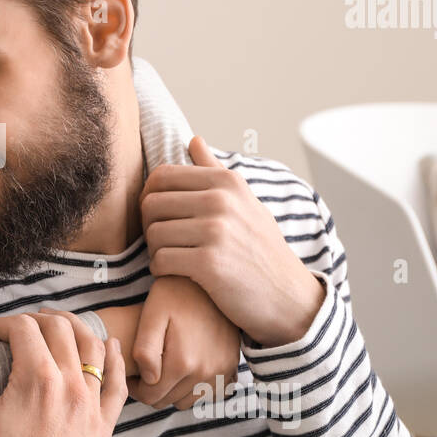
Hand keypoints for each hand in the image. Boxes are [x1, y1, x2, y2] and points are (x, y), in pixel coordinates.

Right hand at [0, 309, 126, 436]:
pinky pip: (118, 384)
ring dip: (73, 328)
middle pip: (60, 328)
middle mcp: (71, 388)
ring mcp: (92, 409)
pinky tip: (108, 347)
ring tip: (53, 327)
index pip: (23, 327)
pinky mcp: (102, 430)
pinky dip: (114, 359)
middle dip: (34, 319)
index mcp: (36, 382)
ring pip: (93, 346)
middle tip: (14, 331)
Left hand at [128, 275, 239, 409]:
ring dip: (173, 390)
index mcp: (183, 362)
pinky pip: (208, 393)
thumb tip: (149, 379)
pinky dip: (194, 387)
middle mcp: (205, 372)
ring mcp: (221, 371)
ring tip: (163, 367)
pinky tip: (184, 367)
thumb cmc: (175, 294)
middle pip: (168, 400)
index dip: (136, 388)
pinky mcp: (231, 367)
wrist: (210, 280)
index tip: (131, 374)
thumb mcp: (152, 314)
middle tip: (144, 370)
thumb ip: (145, 349)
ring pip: (187, 400)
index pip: (151, 396)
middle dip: (152, 389)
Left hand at [140, 136, 325, 346]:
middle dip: (148, 225)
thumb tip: (194, 140)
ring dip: (154, 251)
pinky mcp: (209, 264)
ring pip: (153, 234)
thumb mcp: (245, 201)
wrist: (287, 296)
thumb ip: (214, 170)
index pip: (161, 176)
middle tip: (162, 242)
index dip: (149, 197)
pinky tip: (174, 274)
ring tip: (170, 258)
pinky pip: (160, 261)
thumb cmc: (260, 248)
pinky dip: (159, 270)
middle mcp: (222, 201)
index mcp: (226, 181)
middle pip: (151, 204)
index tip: (158, 217)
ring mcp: (216, 231)